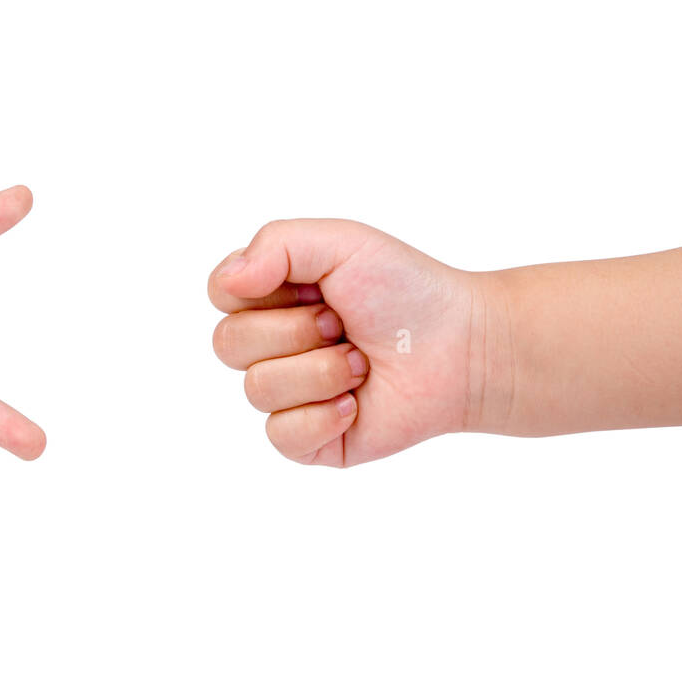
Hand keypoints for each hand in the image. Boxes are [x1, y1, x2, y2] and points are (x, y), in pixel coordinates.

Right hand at [208, 219, 500, 466]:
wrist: (461, 348)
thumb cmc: (405, 291)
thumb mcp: (342, 242)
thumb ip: (275, 244)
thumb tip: (228, 283)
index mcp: (270, 296)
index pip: (220, 294)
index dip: (263, 291)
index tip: (317, 286)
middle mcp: (270, 346)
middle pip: (229, 344)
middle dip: (296, 331)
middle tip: (343, 325)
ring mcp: (285, 395)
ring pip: (257, 389)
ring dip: (321, 371)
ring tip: (361, 363)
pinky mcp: (306, 440)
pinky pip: (281, 434)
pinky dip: (324, 415)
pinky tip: (356, 404)